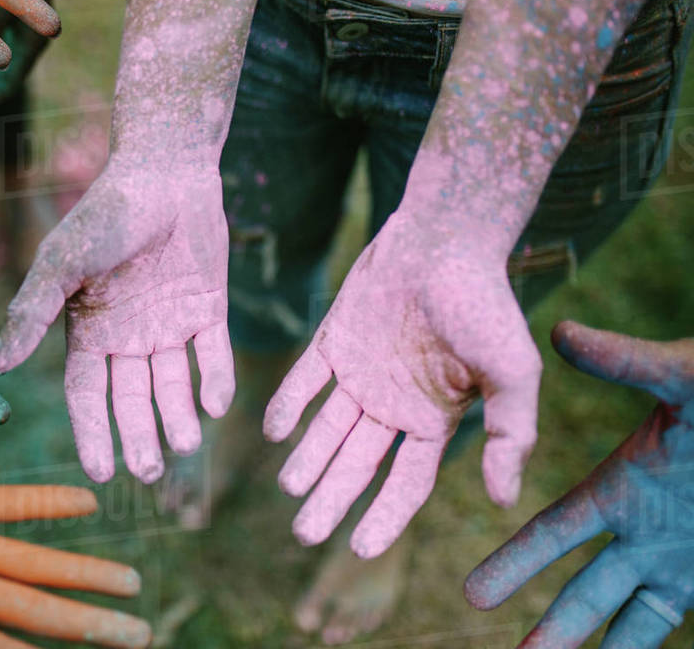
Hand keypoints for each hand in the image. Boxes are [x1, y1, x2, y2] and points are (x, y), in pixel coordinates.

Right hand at [0, 161, 234, 482]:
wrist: (164, 169)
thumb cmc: (104, 212)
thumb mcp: (62, 263)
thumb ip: (32, 312)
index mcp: (88, 329)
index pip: (86, 395)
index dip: (91, 433)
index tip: (99, 474)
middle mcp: (127, 335)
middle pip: (131, 400)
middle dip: (139, 438)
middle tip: (149, 472)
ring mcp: (168, 323)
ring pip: (173, 385)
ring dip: (179, 417)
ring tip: (185, 444)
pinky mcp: (207, 308)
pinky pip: (213, 355)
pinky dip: (216, 380)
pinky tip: (216, 405)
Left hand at [264, 208, 540, 557]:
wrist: (446, 238)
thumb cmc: (485, 303)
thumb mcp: (512, 373)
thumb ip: (511, 434)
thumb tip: (504, 500)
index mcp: (433, 418)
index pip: (405, 482)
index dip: (384, 517)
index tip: (358, 551)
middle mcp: (392, 402)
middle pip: (357, 463)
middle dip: (332, 499)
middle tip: (303, 534)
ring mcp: (361, 372)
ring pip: (327, 428)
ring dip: (307, 459)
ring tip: (289, 490)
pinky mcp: (334, 340)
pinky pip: (306, 380)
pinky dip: (290, 405)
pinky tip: (276, 432)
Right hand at [465, 322, 693, 648]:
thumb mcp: (682, 376)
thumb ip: (625, 361)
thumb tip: (561, 332)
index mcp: (618, 488)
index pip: (551, 536)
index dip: (513, 566)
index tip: (474, 594)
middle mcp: (640, 531)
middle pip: (583, 592)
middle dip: (549, 628)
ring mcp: (677, 556)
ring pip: (628, 621)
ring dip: (593, 648)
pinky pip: (672, 622)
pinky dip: (648, 646)